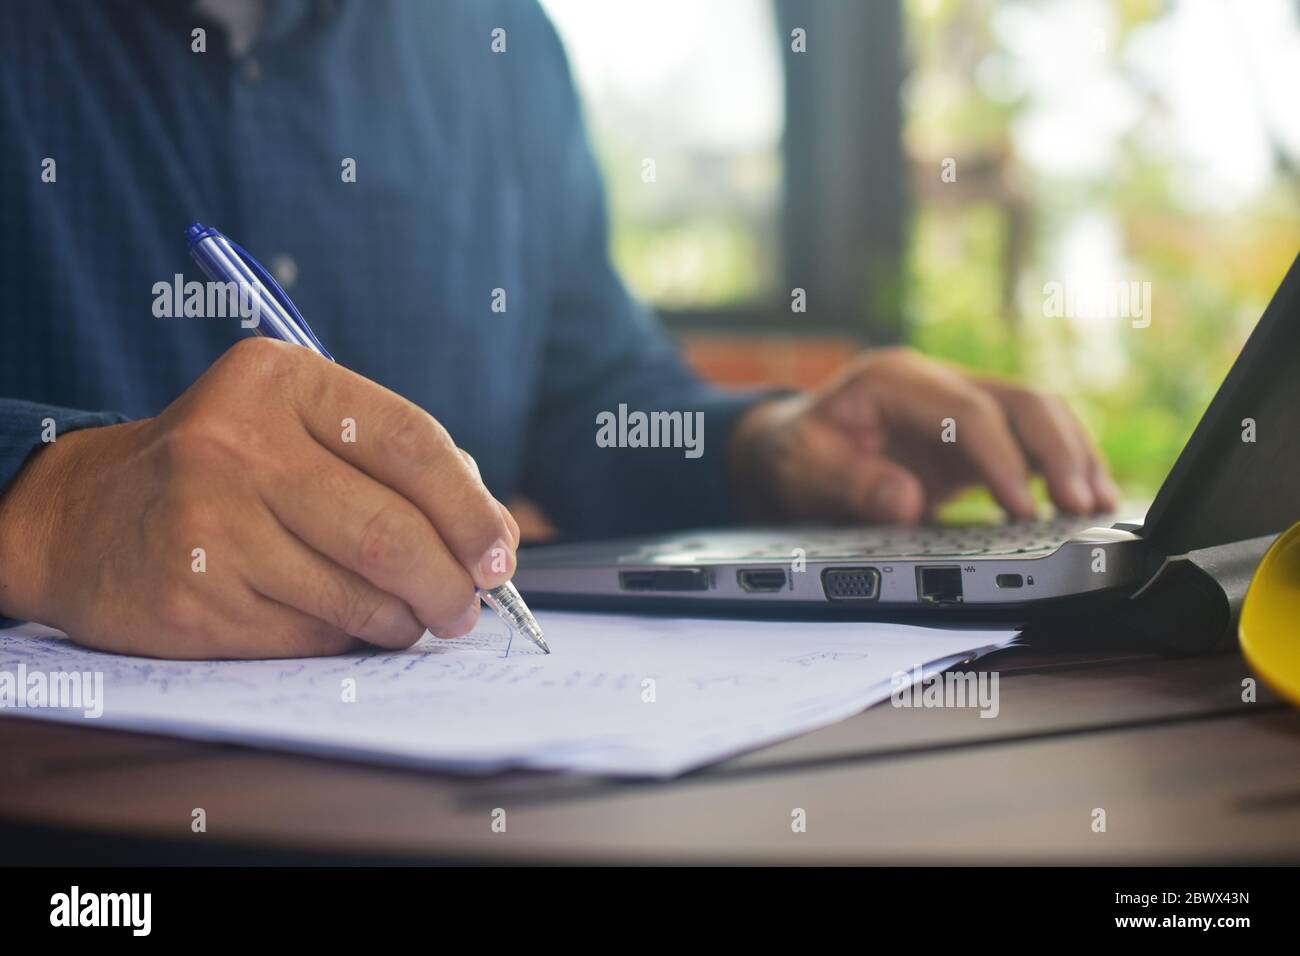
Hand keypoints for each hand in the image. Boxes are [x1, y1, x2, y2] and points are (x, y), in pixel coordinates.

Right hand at [0, 338, 518, 658]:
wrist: (87, 520)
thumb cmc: (228, 471)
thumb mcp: (298, 427)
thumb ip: (394, 463)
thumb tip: (492, 537)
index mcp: (280, 381)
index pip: (410, 443)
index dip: (471, 507)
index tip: (502, 552)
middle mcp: (237, 444)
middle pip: (389, 532)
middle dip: (451, 581)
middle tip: (469, 605)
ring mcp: (210, 523)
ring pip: (359, 596)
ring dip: (408, 619)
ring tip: (415, 617)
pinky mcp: (196, 599)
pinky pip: (315, 636)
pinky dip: (351, 638)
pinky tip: (345, 623)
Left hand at [727, 347, 1118, 523]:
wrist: (793, 447)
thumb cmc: (798, 455)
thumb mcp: (805, 471)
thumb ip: (851, 485)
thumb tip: (904, 502)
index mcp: (894, 379)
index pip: (968, 411)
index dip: (1001, 459)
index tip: (1021, 509)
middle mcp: (936, 382)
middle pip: (1019, 400)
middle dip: (1058, 451)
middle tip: (1081, 506)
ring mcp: (960, 404)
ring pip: (1037, 414)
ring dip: (1073, 457)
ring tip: (1097, 507)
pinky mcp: (974, 436)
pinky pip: (1031, 442)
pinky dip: (1061, 468)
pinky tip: (1084, 502)